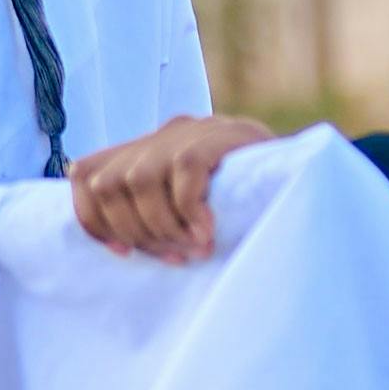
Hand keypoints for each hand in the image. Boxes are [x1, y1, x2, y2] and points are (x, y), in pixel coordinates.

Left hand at [68, 112, 275, 261]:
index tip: (123, 253)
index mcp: (145, 150)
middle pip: (108, 184)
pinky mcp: (217, 136)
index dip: (94, 219)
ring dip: (163, 226)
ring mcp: (189, 132)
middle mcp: (161, 135)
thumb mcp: (188, 205)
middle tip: (175, 257)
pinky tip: (209, 232)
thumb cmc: (243, 203)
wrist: (303, 172)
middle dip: (136, 232)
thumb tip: (118, 246)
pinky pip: (184, 172)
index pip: (85, 174)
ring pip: (139, 181)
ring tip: (195, 248)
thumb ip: (155, 212)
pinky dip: (190, 210)